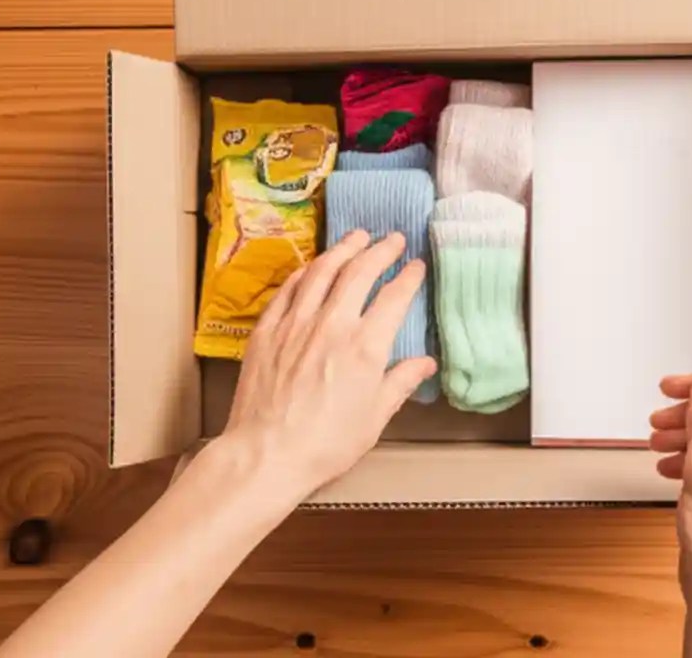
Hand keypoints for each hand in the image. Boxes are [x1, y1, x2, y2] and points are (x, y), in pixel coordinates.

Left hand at [220, 230, 436, 494]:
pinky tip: (312, 266)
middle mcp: (331, 325)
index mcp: (365, 347)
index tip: (416, 265)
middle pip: (358, 272)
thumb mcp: (374, 418)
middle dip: (379, 251)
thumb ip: (400, 383)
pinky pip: (288, 289)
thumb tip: (425, 363)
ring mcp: (295, 323)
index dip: (408, 277)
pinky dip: (304, 272)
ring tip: (355, 237)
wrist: (266, 453)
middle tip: (391, 239)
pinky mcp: (267, 330)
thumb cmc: (326, 444)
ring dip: (342, 250)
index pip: (393, 298)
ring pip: (321, 271)